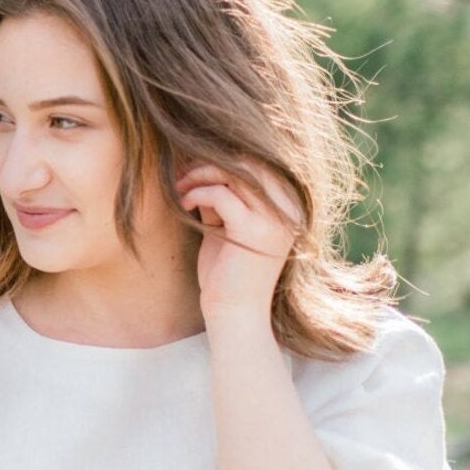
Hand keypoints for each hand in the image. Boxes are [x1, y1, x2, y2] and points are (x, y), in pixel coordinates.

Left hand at [174, 159, 303, 322]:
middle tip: (183, 171)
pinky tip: (184, 203)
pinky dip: (198, 193)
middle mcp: (288, 209)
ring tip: (180, 185)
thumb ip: (224, 196)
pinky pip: (222, 194)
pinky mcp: (252, 230)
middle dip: (212, 160)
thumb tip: (201, 163)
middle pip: (251, 160)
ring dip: (202, 173)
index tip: (193, 164)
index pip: (261, 161)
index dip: (225, 157)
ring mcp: (274, 219)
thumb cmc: (228, 273)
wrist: (234, 312)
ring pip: (236, 172)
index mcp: (288, 206)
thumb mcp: (227, 226)